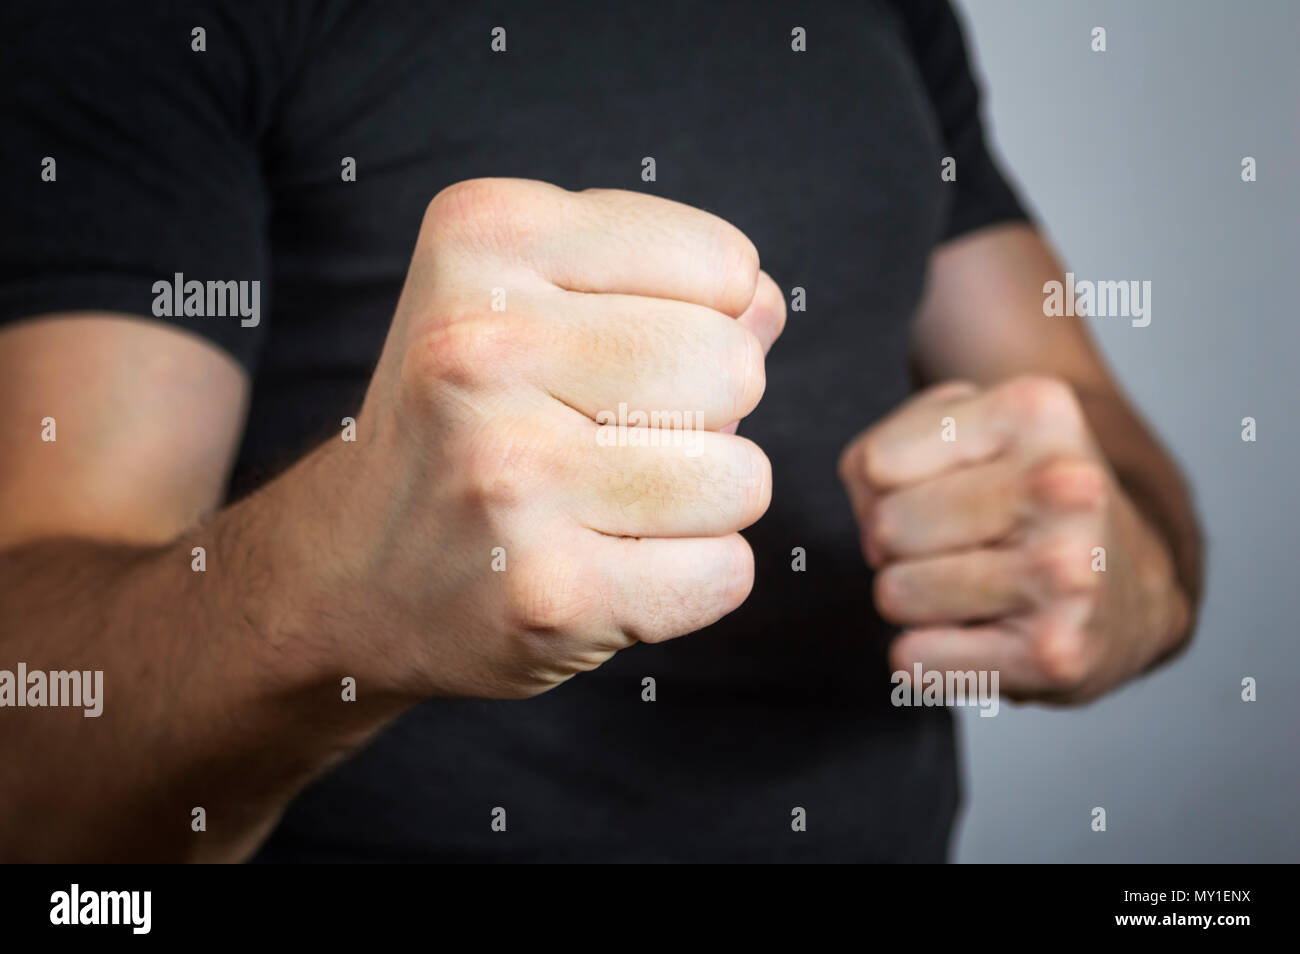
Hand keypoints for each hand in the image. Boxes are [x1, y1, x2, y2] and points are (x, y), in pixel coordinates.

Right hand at [294, 178, 784, 700]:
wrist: (351, 568)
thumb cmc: (466, 419)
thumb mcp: (529, 296)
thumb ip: (663, 280)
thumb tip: (768, 305)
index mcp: (486, 237)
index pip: (728, 266)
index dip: (700, 319)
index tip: (612, 356)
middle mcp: (481, 347)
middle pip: (736, 368)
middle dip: (705, 412)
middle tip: (611, 438)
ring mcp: (510, 476)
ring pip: (743, 479)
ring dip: (701, 502)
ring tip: (606, 503)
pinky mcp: (547, 594)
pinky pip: (725, 574)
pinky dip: (691, 579)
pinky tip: (606, 566)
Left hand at [838, 376, 1189, 703]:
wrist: (1132, 585)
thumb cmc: (1022, 498)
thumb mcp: (956, 434)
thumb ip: (878, 457)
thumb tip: (873, 537)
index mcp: (1035, 411)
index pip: (877, 465)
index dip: (888, 488)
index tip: (945, 491)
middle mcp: (1065, 487)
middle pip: (887, 529)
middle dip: (900, 546)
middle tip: (962, 546)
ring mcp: (1067, 573)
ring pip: (896, 595)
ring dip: (916, 601)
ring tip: (977, 587)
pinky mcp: (1057, 653)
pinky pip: (917, 658)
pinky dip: (929, 655)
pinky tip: (986, 635)